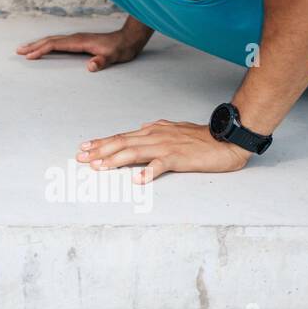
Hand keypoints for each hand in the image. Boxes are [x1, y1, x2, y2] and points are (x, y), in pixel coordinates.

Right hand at [17, 28, 145, 71]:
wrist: (128, 39)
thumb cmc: (120, 49)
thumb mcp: (114, 57)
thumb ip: (102, 61)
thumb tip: (90, 67)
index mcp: (79, 42)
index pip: (55, 45)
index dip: (41, 50)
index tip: (29, 56)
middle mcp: (75, 38)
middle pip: (49, 40)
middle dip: (33, 46)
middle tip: (18, 51)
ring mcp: (76, 38)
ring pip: (52, 40)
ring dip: (38, 44)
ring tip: (26, 49)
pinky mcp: (78, 41)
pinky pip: (58, 42)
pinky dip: (47, 44)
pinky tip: (44, 48)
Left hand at [77, 119, 251, 182]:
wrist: (226, 138)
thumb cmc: (201, 137)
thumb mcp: (174, 129)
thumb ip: (156, 130)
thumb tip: (141, 128)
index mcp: (153, 131)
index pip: (122, 136)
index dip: (102, 142)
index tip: (84, 148)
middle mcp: (155, 136)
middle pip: (122, 142)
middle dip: (99, 151)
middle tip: (81, 158)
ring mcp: (166, 146)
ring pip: (135, 152)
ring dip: (115, 160)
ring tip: (99, 167)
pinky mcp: (179, 157)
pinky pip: (161, 165)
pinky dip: (149, 172)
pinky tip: (138, 180)